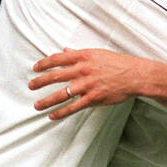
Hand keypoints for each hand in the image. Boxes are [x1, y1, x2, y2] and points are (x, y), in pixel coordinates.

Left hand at [30, 49, 145, 118]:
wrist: (136, 75)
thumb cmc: (118, 63)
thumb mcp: (98, 53)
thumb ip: (79, 54)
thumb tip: (65, 51)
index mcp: (83, 56)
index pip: (57, 58)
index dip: (43, 63)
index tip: (35, 68)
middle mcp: (83, 70)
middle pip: (55, 76)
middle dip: (40, 82)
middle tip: (31, 86)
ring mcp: (88, 85)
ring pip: (61, 94)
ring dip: (47, 101)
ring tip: (37, 105)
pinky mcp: (94, 98)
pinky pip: (73, 107)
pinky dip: (61, 112)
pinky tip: (52, 116)